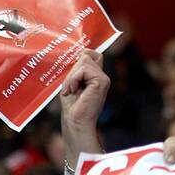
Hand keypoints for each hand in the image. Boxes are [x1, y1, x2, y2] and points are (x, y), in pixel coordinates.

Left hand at [60, 50, 108, 164]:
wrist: (74, 122)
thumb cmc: (71, 106)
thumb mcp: (72, 83)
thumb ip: (78, 69)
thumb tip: (84, 52)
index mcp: (95, 77)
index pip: (93, 55)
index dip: (82, 57)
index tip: (72, 76)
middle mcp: (102, 76)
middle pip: (87, 55)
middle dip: (73, 70)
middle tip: (70, 88)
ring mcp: (104, 78)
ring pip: (85, 60)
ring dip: (73, 76)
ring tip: (72, 90)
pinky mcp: (102, 81)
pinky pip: (84, 69)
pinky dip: (75, 79)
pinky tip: (74, 90)